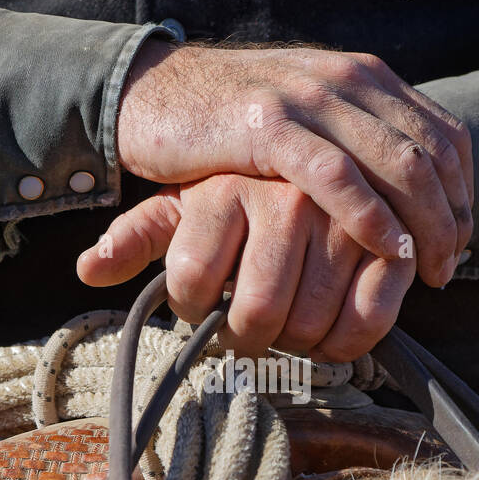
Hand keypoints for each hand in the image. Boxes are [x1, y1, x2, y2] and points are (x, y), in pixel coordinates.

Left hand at [77, 175, 414, 361]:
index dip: (194, 310)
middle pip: (255, 315)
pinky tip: (332, 336)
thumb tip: (88, 270)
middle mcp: (285, 198)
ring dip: (297, 344)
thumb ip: (139, 236)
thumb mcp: (182, 201)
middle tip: (252, 329)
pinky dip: (348, 343)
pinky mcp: (390, 240)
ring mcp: (342, 220)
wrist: (315, 134)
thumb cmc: (237, 184)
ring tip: (291, 326)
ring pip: (308, 325)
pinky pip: (368, 318)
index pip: (193, 285)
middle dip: (249, 338)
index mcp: (226, 189)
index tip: (203, 303)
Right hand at [116, 41, 472, 287]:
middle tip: (446, 268)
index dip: (461, 193)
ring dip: (423, 224)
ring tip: (425, 269)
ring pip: (396, 164)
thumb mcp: (307, 123)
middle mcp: (346, 81)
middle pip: (430, 154)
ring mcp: (309, 101)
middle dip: (449, 218)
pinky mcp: (269, 128)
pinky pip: (337, 176)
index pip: (443, 135)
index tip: (457, 242)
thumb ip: (352, 144)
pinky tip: (386, 249)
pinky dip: (371, 216)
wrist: (154, 94)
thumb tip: (399, 196)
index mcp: (362, 78)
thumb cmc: (232, 124)